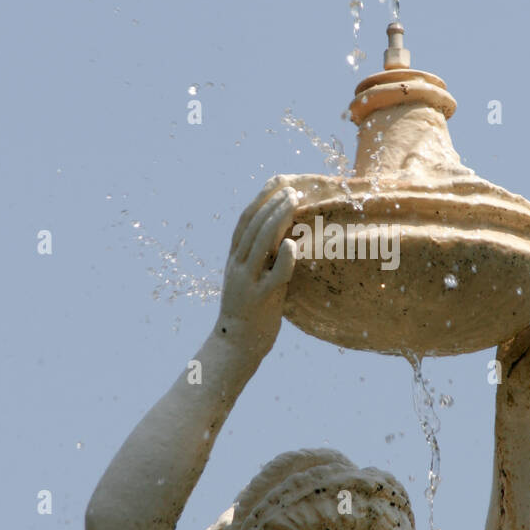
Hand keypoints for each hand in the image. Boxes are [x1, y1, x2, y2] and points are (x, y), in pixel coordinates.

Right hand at [215, 184, 299, 363]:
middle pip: (253, 226)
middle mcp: (238, 266)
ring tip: (294, 203)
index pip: (245, 221)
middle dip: (273, 204)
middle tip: (293, 189)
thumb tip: (284, 238)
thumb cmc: (250, 311)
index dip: (260, 200)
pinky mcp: (261, 299)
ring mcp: (248, 281)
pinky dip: (284, 258)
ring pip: (261, 243)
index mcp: (235, 259)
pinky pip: (274, 274)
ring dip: (278, 219)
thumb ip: (263, 259)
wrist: (235, 345)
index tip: (277, 183)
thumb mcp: (252, 279)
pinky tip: (292, 243)